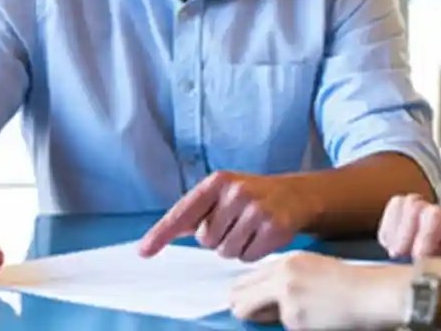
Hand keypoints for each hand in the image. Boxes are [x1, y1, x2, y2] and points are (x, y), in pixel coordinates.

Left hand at [138, 171, 317, 261]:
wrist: (296, 194)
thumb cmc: (252, 196)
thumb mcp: (222, 194)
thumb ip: (194, 212)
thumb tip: (162, 234)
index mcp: (217, 182)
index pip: (183, 211)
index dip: (162, 233)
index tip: (144, 251)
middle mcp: (236, 192)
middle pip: (205, 240)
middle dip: (217, 238)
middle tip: (235, 224)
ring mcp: (257, 209)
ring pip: (226, 251)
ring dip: (235, 247)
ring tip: (249, 229)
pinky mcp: (274, 227)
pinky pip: (247, 257)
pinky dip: (252, 253)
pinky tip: (262, 236)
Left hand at [230, 252, 408, 329]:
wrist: (372, 295)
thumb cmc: (351, 284)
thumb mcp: (313, 268)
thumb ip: (285, 278)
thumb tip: (260, 297)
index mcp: (287, 261)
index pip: (246, 279)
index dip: (245, 295)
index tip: (249, 303)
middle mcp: (282, 276)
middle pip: (238, 298)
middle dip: (245, 310)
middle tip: (262, 316)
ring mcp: (287, 298)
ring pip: (256, 316)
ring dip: (270, 320)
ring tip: (304, 314)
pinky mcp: (295, 319)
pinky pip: (283, 327)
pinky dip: (295, 328)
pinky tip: (316, 321)